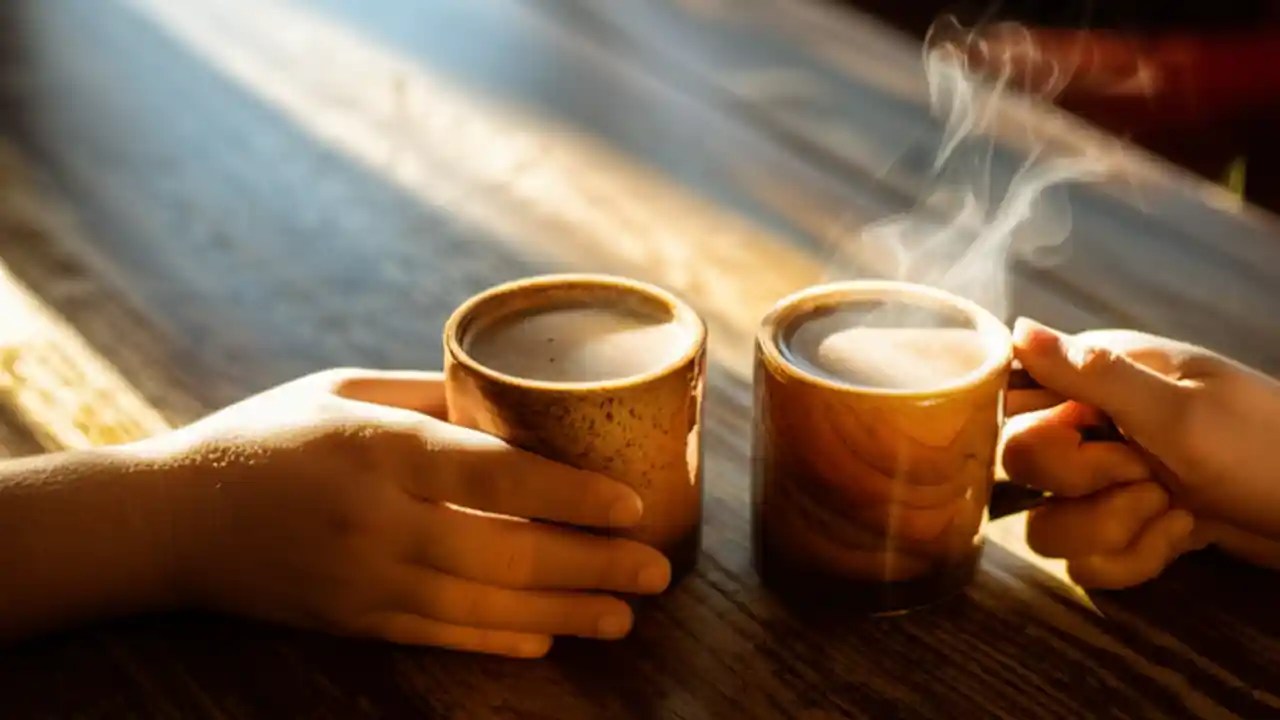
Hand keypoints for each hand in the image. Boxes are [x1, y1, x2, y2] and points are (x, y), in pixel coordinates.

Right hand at [150, 369, 670, 657]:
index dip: (568, 495)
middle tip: (659, 570)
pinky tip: (551, 639)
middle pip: (506, 552)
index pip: (492, 476)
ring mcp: (365, 581)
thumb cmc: (266, 438)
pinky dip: (502, 640)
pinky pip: (442, 636)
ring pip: (486, 605)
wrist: (171, 522)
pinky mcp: (353, 622)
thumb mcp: (342, 390)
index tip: (631, 503)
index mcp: (378, 449)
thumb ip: (429, 396)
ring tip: (627, 613)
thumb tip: (515, 404)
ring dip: (566, 612)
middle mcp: (378, 521)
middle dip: (592, 564)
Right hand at [1003, 319, 1279, 588]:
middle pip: (1019, 464)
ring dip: (1108, 531)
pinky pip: (1085, 561)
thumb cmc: (1265, 449)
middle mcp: (1095, 426)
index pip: (1011, 395)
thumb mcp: (1179, 411)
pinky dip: (1133, 559)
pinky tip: (1181, 537)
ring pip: (1045, 524)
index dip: (1033, 424)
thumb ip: (1091, 375)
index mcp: (1101, 378)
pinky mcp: (1126, 528)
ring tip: (1170, 513)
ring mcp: (1109, 482)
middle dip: (1079, 483)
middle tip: (1144, 474)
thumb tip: (1016, 328)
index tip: (1083, 433)